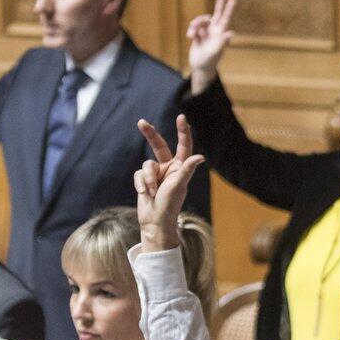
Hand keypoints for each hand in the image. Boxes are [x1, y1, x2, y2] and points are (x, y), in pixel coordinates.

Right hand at [134, 117, 205, 251]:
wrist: (155, 222)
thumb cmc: (170, 205)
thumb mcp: (178, 186)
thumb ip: (186, 170)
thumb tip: (200, 157)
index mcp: (181, 168)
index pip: (184, 146)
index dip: (183, 131)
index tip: (181, 117)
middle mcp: (170, 168)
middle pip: (159, 146)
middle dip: (150, 135)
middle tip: (141, 122)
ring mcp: (157, 173)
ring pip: (146, 165)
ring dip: (148, 179)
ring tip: (152, 192)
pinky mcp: (144, 180)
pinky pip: (138, 174)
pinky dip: (140, 184)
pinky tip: (145, 194)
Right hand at [185, 0, 235, 92]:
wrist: (200, 67)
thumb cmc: (210, 61)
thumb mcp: (216, 51)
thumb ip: (223, 41)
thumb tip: (231, 33)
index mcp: (220, 34)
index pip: (226, 19)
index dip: (229, 9)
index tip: (233, 0)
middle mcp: (215, 31)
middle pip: (217, 14)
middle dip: (220, 4)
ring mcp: (206, 32)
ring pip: (201, 21)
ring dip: (196, 24)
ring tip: (192, 33)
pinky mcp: (198, 34)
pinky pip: (194, 27)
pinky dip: (191, 30)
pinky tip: (190, 37)